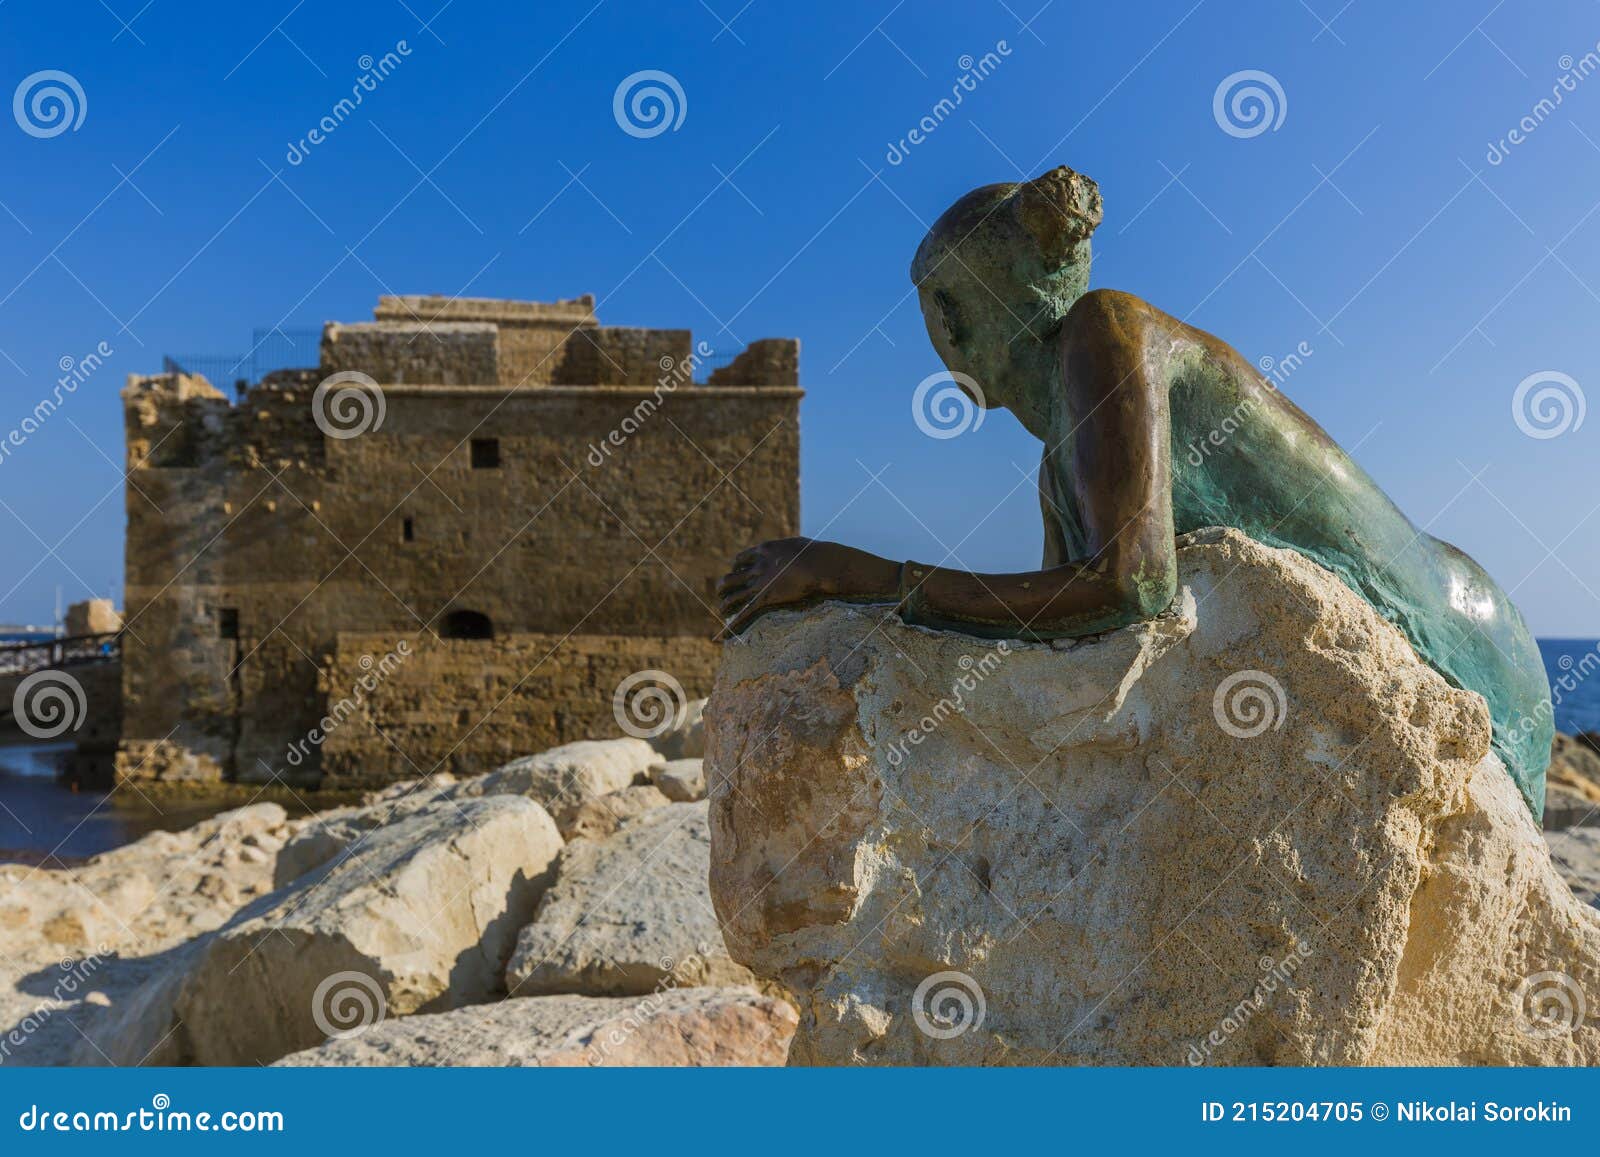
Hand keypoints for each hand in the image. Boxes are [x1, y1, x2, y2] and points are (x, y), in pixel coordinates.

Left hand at [717, 538, 898, 636]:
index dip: (736, 567)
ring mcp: (760, 583)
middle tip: (722, 594)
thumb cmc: (816, 554)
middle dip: (724, 587)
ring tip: (721, 612)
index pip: (740, 559)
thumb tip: (795, 551)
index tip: (736, 573)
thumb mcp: (797, 545)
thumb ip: (788, 549)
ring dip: (725, 605)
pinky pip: (744, 612)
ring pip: (732, 596)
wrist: (821, 564)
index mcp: (763, 550)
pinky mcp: (766, 598)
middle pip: (730, 578)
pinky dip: (733, 624)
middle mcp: (757, 566)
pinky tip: (725, 633)